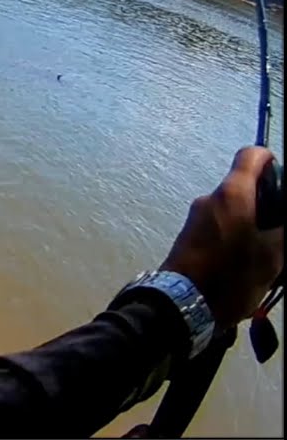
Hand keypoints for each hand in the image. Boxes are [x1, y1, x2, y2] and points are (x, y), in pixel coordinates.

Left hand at [159, 146, 282, 329]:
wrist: (183, 304)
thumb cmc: (232, 276)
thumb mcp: (273, 254)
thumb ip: (281, 229)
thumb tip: (277, 223)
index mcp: (232, 194)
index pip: (251, 156)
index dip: (270, 161)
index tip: (281, 179)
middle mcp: (210, 199)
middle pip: (244, 187)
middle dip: (266, 205)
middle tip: (280, 232)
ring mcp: (196, 217)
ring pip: (233, 210)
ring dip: (252, 225)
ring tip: (269, 254)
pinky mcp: (189, 235)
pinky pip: (220, 226)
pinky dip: (236, 236)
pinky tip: (248, 262)